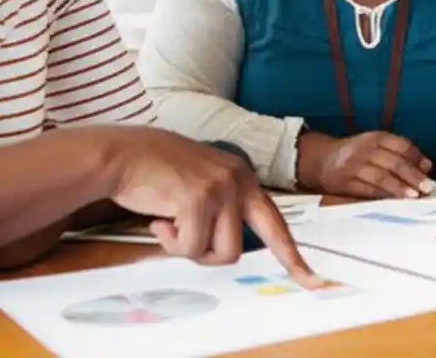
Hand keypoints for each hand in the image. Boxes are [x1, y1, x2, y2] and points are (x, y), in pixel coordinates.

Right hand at [106, 127, 318, 285]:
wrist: (124, 154)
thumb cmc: (156, 173)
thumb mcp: (202, 183)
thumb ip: (223, 209)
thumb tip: (227, 249)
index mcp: (243, 178)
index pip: (275, 223)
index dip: (291, 255)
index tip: (312, 280)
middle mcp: (238, 181)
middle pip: (237, 249)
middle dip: (207, 255)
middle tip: (183, 240)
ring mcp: (220, 190)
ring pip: (216, 253)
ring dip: (188, 248)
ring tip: (169, 223)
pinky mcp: (198, 200)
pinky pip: (190, 247)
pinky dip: (170, 242)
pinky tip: (157, 218)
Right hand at [296, 131, 432, 198]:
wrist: (322, 159)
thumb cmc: (357, 153)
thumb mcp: (378, 146)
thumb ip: (401, 153)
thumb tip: (427, 165)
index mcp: (376, 138)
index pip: (401, 145)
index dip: (416, 157)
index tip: (428, 169)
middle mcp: (365, 149)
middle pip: (393, 162)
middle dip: (412, 175)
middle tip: (426, 187)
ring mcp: (354, 166)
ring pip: (380, 177)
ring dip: (398, 188)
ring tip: (413, 196)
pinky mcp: (345, 182)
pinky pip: (366, 190)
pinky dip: (382, 196)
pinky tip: (394, 202)